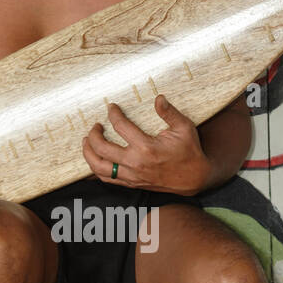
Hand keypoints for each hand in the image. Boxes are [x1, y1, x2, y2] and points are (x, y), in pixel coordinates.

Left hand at [82, 94, 211, 195]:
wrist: (195, 178)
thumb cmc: (190, 152)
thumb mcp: (184, 128)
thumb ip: (169, 112)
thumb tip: (158, 98)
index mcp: (146, 147)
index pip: (120, 127)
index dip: (113, 114)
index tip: (111, 107)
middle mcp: (135, 163)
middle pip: (102, 148)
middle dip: (94, 134)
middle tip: (95, 126)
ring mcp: (132, 176)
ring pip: (99, 167)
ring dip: (89, 153)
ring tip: (87, 142)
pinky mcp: (132, 184)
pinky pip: (107, 179)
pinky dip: (97, 169)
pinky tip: (95, 159)